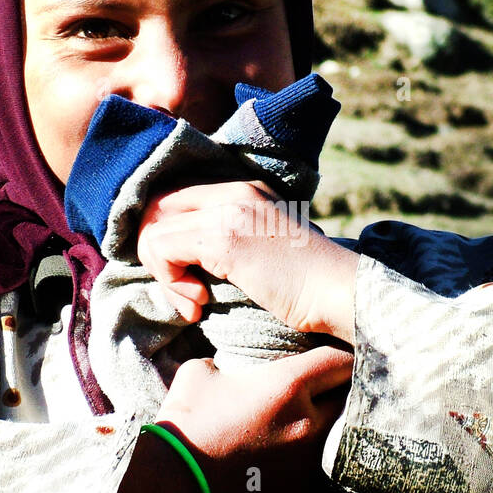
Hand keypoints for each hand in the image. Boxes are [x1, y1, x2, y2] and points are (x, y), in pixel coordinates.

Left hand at [136, 181, 358, 343]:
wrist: (338, 293)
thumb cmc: (305, 286)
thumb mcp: (262, 248)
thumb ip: (227, 240)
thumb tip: (178, 257)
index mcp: (244, 189)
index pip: (175, 198)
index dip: (165, 238)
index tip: (185, 278)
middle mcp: (234, 189)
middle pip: (157, 208)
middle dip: (156, 256)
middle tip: (184, 294)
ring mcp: (228, 210)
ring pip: (154, 232)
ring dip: (164, 276)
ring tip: (194, 303)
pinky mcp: (223, 237)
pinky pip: (163, 248)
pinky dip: (170, 282)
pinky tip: (199, 303)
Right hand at [149, 344, 354, 492]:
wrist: (172, 483)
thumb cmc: (186, 422)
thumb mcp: (201, 371)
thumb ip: (226, 360)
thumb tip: (227, 363)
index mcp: (289, 386)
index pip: (340, 360)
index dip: (342, 354)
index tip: (336, 354)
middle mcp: (309, 422)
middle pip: (348, 398)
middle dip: (339, 390)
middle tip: (325, 385)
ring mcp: (308, 461)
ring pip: (335, 434)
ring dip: (325, 425)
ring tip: (305, 421)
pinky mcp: (300, 491)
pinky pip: (316, 466)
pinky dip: (307, 457)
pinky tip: (287, 454)